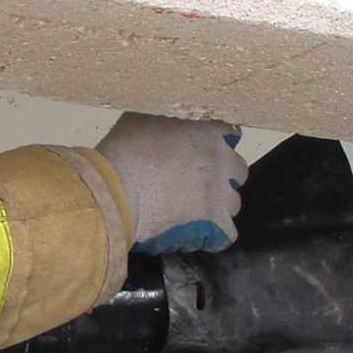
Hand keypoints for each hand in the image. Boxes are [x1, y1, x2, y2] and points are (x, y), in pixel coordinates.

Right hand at [94, 114, 248, 253]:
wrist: (115, 194)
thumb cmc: (123, 153)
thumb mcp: (143, 117)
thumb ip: (167, 118)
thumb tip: (168, 122)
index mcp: (210, 132)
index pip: (229, 135)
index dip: (213, 146)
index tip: (199, 153)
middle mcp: (223, 162)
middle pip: (237, 171)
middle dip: (220, 177)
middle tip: (193, 183)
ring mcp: (222, 196)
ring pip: (232, 203)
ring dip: (216, 206)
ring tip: (189, 211)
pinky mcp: (216, 226)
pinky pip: (226, 234)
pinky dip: (213, 235)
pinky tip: (193, 232)